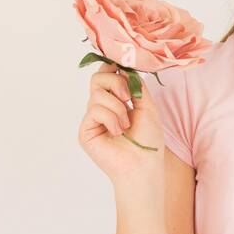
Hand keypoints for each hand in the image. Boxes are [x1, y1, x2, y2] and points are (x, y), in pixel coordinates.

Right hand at [78, 61, 163, 185]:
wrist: (144, 165)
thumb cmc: (148, 140)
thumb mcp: (148, 107)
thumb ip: (137, 86)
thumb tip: (125, 68)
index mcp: (117, 100)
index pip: (107, 74)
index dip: (114, 68)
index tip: (126, 70)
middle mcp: (102, 107)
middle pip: (97, 78)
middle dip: (116, 83)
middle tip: (128, 98)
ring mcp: (93, 119)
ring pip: (97, 94)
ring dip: (118, 108)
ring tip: (126, 125)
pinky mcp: (85, 130)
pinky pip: (94, 110)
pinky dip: (110, 118)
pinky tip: (118, 132)